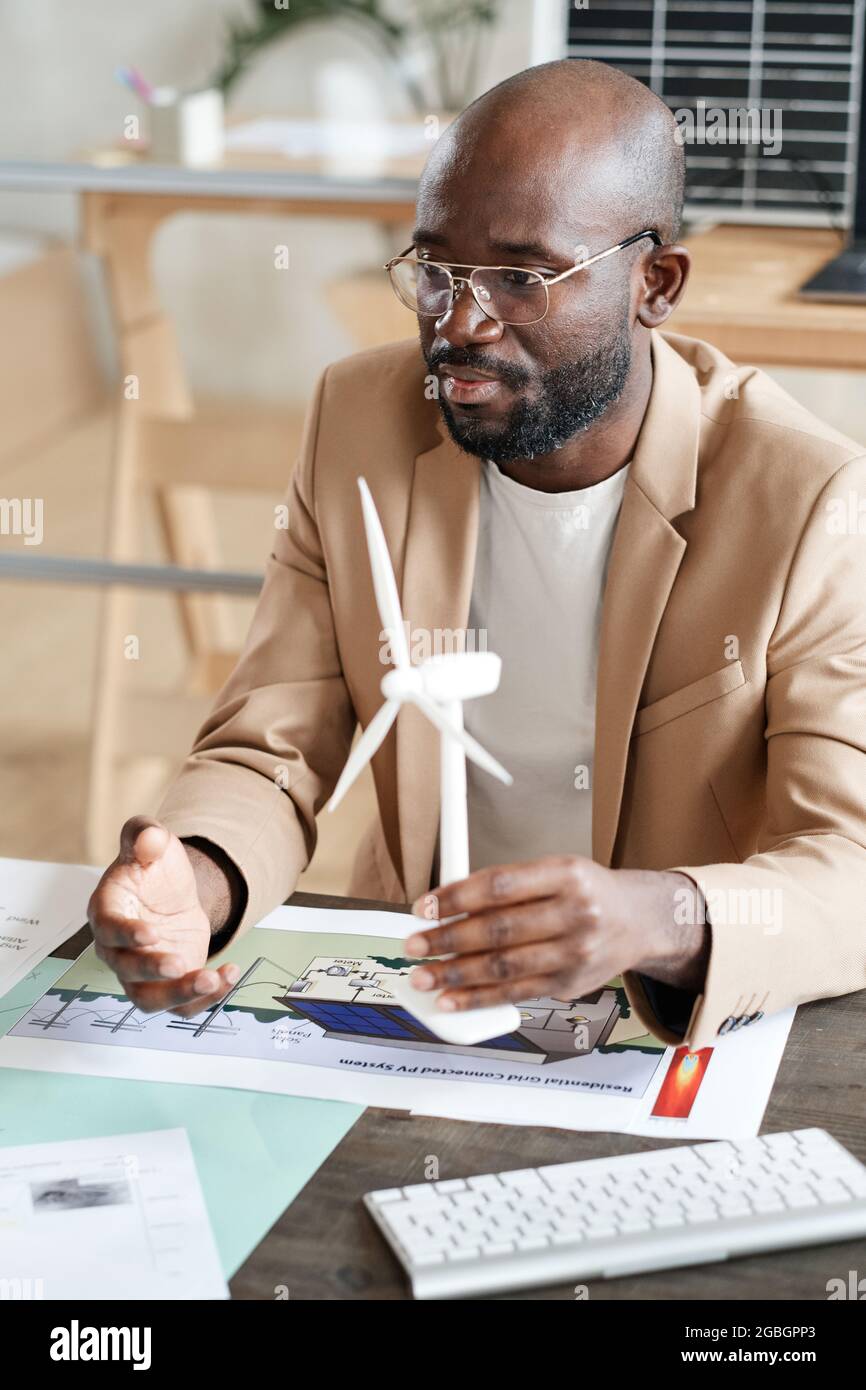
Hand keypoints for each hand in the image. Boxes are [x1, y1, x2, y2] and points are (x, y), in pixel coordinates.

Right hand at [87, 817, 240, 1015]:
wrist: (172, 890)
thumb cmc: (152, 867)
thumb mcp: (152, 839)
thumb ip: (144, 834)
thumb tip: (148, 838)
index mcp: (108, 911)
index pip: (109, 930)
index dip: (126, 935)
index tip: (151, 934)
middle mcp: (118, 949)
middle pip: (126, 971)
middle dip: (153, 971)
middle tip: (181, 964)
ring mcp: (141, 972)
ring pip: (149, 999)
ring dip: (180, 995)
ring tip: (213, 980)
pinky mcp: (168, 984)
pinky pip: (182, 1004)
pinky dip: (206, 998)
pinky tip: (229, 976)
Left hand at [404, 855, 706, 1011]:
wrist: (638, 921)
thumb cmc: (585, 892)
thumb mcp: (555, 871)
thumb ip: (508, 886)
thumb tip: (448, 906)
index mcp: (566, 873)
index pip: (499, 885)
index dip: (455, 898)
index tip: (423, 907)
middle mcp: (575, 912)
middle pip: (498, 929)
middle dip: (447, 939)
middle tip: (413, 944)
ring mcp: (574, 952)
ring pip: (503, 966)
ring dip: (455, 973)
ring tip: (422, 974)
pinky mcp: (569, 983)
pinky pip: (515, 993)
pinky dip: (478, 998)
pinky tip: (451, 999)